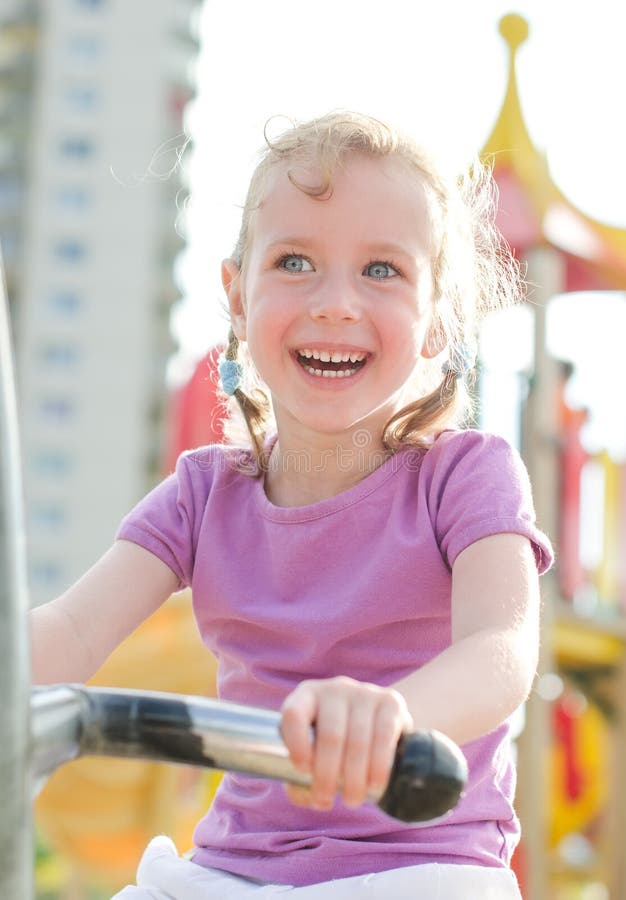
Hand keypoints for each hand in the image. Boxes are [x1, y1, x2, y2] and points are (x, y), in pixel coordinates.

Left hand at [280, 676, 411, 810]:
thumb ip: (300, 779)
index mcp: (306, 696)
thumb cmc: (334, 744)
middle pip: (330, 734)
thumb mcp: (311, 754)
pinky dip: (378, 766)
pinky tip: (374, 784)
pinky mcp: (390, 701)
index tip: (302, 772)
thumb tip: (308, 796)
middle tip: (326, 800)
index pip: (294, 714)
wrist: (376, 724)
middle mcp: (334, 689)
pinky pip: (384, 736)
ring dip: (354, 778)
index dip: (296, 745)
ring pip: (357, 740)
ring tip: (352, 799)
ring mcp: (364, 692)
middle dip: (327, 775)